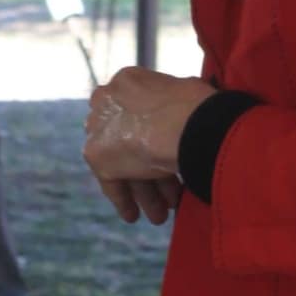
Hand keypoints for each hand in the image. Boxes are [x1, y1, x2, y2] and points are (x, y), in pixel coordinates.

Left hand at [83, 66, 210, 225]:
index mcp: (128, 80)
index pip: (136, 115)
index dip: (152, 142)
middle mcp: (107, 99)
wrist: (184, 124)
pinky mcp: (96, 153)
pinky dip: (123, 199)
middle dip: (148, 172)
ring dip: (143, 191)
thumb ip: (176, 104)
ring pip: (123, 164)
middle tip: (167, 197)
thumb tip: (188, 111)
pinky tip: (132, 216)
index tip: (164, 161)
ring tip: (159, 215)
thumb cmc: (198, 107)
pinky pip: (111, 181)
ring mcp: (100, 126)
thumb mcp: (189, 94)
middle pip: (127, 141)